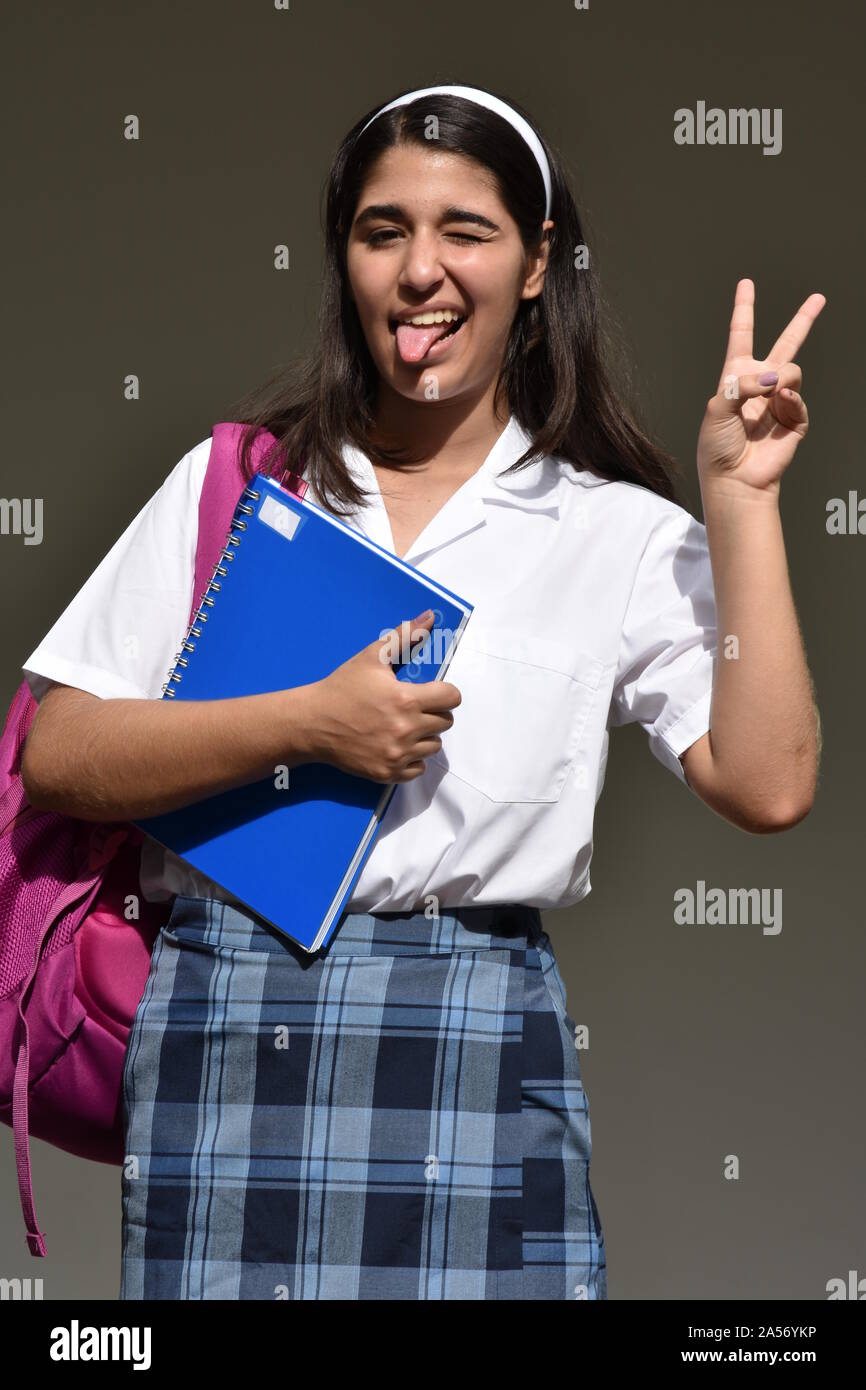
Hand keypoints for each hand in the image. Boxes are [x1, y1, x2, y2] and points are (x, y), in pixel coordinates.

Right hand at [309, 610, 461, 782]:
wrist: (312, 723)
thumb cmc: (342, 687)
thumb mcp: (372, 657)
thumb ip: (404, 637)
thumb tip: (429, 617)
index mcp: (406, 699)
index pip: (452, 698)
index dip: (445, 692)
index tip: (431, 692)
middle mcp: (406, 729)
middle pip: (446, 722)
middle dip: (434, 712)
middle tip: (412, 708)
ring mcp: (397, 754)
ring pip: (434, 746)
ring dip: (424, 736)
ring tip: (403, 726)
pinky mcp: (388, 772)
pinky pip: (419, 769)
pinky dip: (412, 758)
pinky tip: (396, 745)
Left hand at [696, 278, 825, 497]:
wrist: (735, 480)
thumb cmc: (717, 447)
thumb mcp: (716, 408)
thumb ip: (742, 383)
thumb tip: (776, 377)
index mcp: (735, 378)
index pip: (741, 336)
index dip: (744, 309)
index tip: (746, 284)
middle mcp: (759, 385)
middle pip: (785, 344)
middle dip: (803, 321)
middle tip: (818, 298)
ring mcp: (779, 401)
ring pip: (793, 370)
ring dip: (782, 380)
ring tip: (770, 399)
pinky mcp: (795, 419)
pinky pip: (799, 399)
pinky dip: (791, 402)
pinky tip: (780, 408)